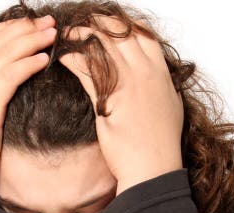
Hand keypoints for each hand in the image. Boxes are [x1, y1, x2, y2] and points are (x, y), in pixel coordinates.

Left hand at [57, 16, 183, 193]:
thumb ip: (162, 88)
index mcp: (161, 74)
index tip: (109, 22)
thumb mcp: (170, 108)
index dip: (124, 24)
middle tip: (82, 23)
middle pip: (119, 33)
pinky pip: (86, 71)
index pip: (143, 34)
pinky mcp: (108, 100)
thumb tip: (160, 80)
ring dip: (80, 36)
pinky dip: (73, 60)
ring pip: (100, 47)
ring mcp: (127, 85)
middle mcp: (145, 74)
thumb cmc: (160, 144)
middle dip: (97, 23)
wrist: (153, 169)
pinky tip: (64, 58)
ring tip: (67, 34)